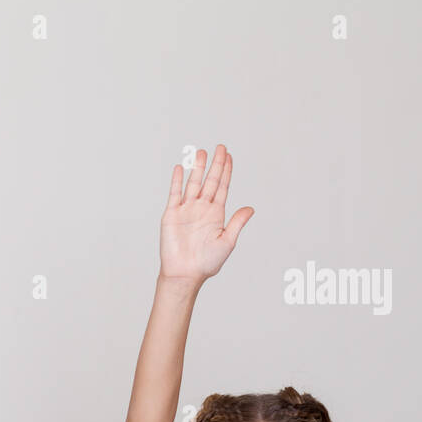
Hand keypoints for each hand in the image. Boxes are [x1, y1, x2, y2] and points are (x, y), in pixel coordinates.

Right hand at [159, 144, 253, 282]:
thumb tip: (250, 208)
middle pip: (210, 181)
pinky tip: (181, 168)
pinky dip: (177, 181)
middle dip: (215, 164)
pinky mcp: (171, 215)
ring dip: (197, 168)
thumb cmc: (206, 262)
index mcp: (216, 214)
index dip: (226, 171)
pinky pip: (175, 194)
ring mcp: (186, 210)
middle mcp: (201, 209)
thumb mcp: (227, 242)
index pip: (223, 187)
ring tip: (201, 152)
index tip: (229, 156)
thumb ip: (237, 223)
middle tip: (220, 147)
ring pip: (193, 183)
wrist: (185, 273)